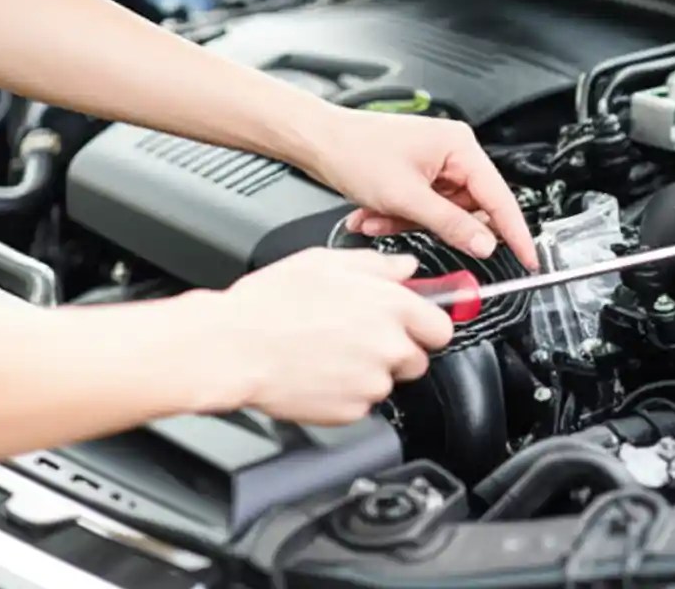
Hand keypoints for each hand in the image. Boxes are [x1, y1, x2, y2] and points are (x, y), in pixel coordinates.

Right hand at [185, 248, 452, 424]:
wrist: (232, 348)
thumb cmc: (270, 303)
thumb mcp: (326, 262)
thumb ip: (377, 266)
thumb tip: (407, 269)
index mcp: (390, 306)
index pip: (442, 328)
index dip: (425, 326)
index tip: (414, 325)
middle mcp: (389, 346)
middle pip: (418, 359)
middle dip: (396, 351)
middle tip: (360, 338)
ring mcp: (371, 383)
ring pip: (387, 382)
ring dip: (368, 372)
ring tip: (329, 353)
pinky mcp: (351, 412)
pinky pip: (361, 404)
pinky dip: (345, 393)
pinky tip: (319, 372)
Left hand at [298, 107, 538, 269]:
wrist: (317, 141)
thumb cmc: (355, 151)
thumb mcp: (406, 198)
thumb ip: (451, 225)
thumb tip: (485, 244)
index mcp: (459, 147)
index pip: (499, 197)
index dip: (515, 231)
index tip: (529, 257)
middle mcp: (451, 153)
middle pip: (467, 209)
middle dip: (433, 226)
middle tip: (407, 225)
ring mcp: (434, 165)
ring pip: (441, 214)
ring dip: (408, 223)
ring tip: (378, 215)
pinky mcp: (417, 176)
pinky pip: (422, 209)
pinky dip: (398, 217)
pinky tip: (374, 212)